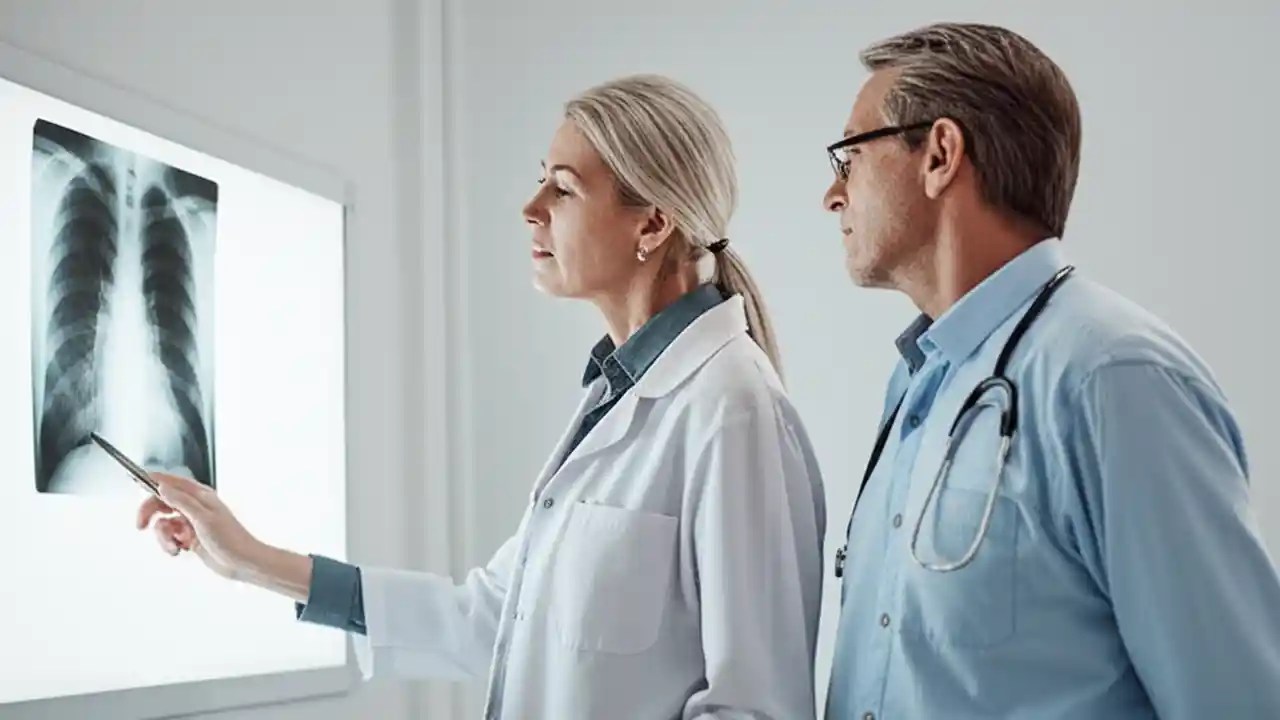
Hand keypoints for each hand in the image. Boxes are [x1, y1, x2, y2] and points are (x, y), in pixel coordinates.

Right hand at [136, 472, 261, 580]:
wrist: (242, 563)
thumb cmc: (230, 539)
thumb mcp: (203, 518)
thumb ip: (181, 501)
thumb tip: (162, 487)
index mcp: (200, 496)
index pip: (171, 482)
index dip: (152, 481)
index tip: (134, 480)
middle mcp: (194, 506)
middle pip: (161, 502)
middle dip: (150, 513)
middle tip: (141, 526)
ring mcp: (191, 522)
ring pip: (163, 523)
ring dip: (163, 536)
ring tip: (175, 545)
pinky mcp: (190, 537)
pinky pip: (170, 537)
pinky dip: (170, 544)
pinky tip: (180, 550)